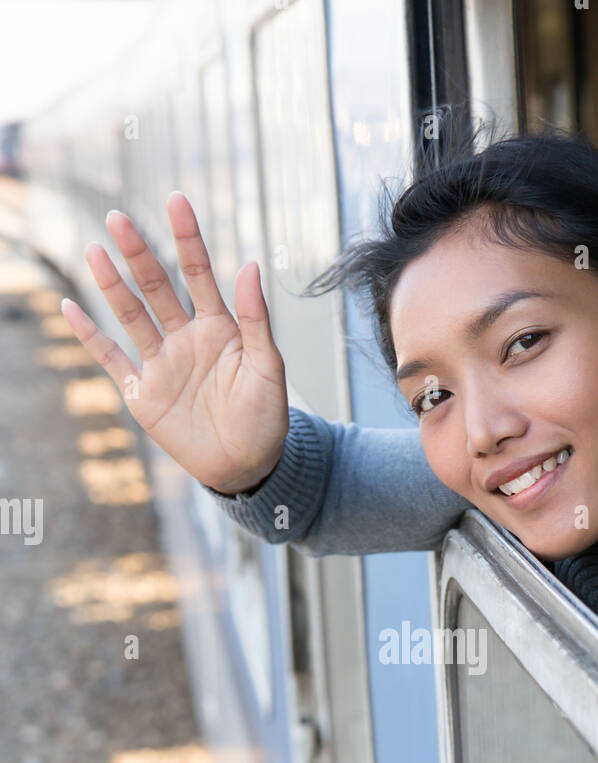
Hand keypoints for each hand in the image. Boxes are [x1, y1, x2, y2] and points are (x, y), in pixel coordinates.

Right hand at [60, 192, 288, 493]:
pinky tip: (70, 308)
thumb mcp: (267, 367)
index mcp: (219, 328)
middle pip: (157, 287)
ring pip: (131, 315)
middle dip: (139, 252)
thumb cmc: (265, 418)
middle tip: (117, 218)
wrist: (247, 467)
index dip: (188, 238)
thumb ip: (257, 319)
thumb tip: (250, 265)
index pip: (199, 273)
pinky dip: (90, 336)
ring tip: (94, 250)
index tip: (176, 200)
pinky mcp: (143, 392)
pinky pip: (111, 358)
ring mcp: (162, 363)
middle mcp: (186, 338)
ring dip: (113, 285)